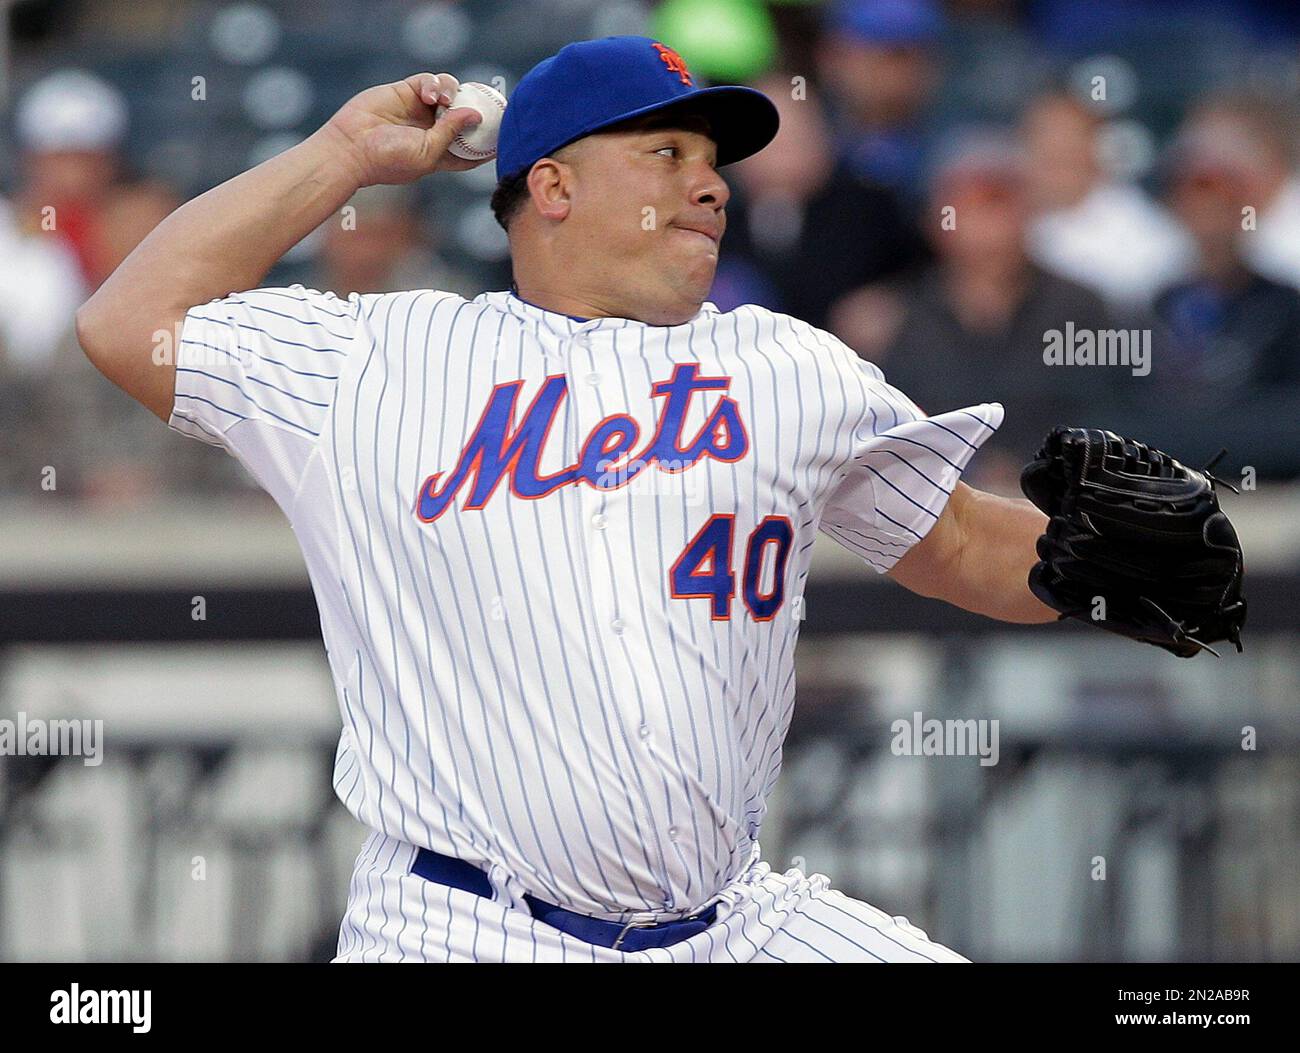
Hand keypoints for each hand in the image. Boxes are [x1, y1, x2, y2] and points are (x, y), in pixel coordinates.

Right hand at [323, 72, 488, 186]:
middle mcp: (432, 130)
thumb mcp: (429, 152)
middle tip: (489, 101)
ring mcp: (419, 110)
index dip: (486, 142)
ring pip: (449, 92)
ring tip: (446, 100)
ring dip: (453, 92)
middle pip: (463, 115)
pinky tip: (430, 94)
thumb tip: (475, 114)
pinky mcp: (405, 92)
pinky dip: (435, 83)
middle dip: (476, 107)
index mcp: (440, 153)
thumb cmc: (390, 159)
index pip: (470, 149)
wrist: (352, 147)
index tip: (503, 135)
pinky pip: (429, 81)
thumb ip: (452, 132)